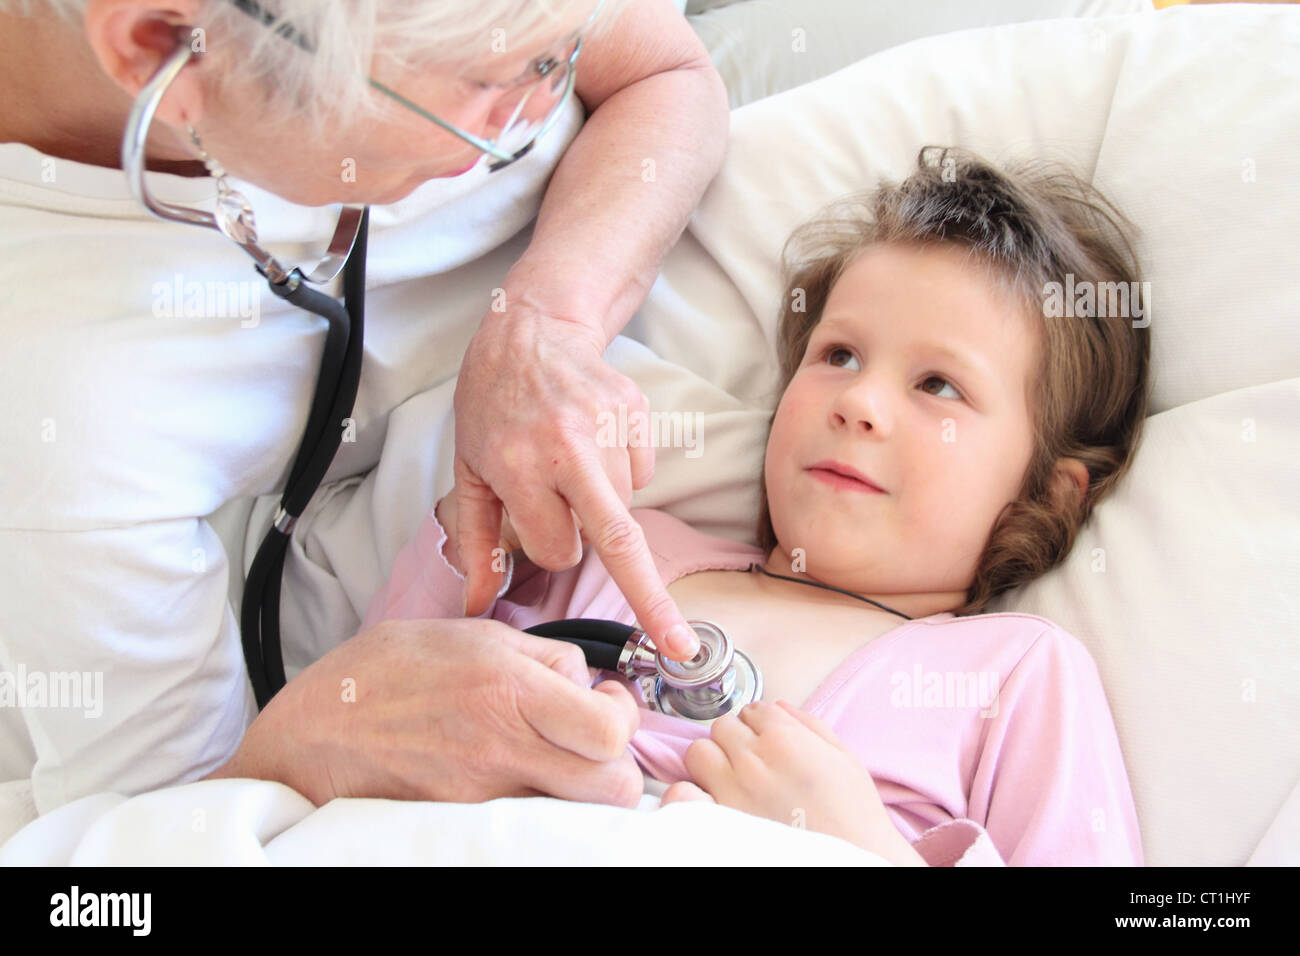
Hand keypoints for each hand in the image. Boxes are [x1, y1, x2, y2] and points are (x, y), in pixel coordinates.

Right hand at [205, 617, 643, 807]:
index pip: (612, 731)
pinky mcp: (468, 827)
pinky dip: (538, 807)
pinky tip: (514, 778)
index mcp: (509, 691)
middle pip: (613, 788)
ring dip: (580, 788)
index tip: (607, 704)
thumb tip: (585, 679)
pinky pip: (530, 824)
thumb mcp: (468, 635)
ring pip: (578, 812)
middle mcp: (503, 751)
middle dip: (616, 766)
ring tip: (551, 759)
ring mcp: (486, 799)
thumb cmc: (381, 675)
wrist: (309, 736)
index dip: (624, 718)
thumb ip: (539, 655)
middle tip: (591, 742)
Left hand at [451, 303, 697, 659]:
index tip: (540, 532)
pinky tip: (595, 443)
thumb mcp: (469, 472)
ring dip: (603, 503)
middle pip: (620, 542)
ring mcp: (608, 428)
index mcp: (520, 466)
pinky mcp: (637, 414)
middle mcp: (568, 449)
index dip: (549, 546)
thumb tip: (475, 609)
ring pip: (624, 508)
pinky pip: (643, 476)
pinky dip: (623, 475)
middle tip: (682, 648)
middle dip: (652, 603)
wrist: (531, 328)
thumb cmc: (491, 404)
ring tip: (572, 460)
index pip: (557, 549)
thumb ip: (476, 544)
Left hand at [659, 700, 926, 864]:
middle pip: (723, 726)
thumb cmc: (853, 814)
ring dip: (711, 759)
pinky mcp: (717, 819)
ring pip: (698, 750)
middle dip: (736, 739)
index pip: (754, 709)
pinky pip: (682, 793)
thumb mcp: (844, 758)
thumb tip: (779, 707)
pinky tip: (705, 799)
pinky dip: (687, 793)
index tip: (768, 741)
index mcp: (785, 737)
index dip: (762, 724)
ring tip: (730, 779)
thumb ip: (809, 725)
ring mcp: (731, 789)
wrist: (850, 860)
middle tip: (752, 761)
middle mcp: (753, 758)